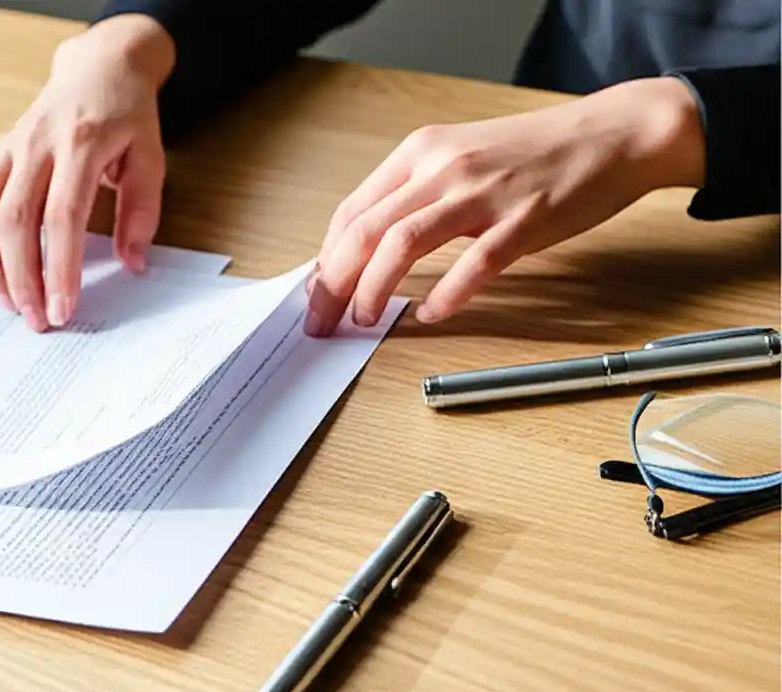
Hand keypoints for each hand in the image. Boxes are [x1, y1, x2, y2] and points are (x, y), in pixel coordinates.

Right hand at [0, 15, 174, 331]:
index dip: (60, 267)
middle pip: (13, 219)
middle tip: (36, 319)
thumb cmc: (127, 117)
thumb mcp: (152, 157)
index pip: (63, 215)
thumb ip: (142, 211)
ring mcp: (7, 146)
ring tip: (9, 301)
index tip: (64, 309)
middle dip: (20, 278)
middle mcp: (36, 143)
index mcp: (82, 143)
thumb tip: (131, 264)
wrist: (100, 68)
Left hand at [305, 77, 705, 335]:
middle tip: (323, 319)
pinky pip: (474, 264)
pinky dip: (446, 295)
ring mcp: (483, 193)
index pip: (352, 211)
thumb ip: (416, 194)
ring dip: (373, 289)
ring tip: (364, 319)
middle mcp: (443, 167)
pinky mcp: (523, 220)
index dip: (327, 258)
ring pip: (402, 244)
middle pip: (365, 230)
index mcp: (421, 152)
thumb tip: (370, 246)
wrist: (611, 134)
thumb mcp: (460, 158)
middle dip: (333, 283)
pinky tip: (432, 314)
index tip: (318, 291)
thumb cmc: (534, 153)